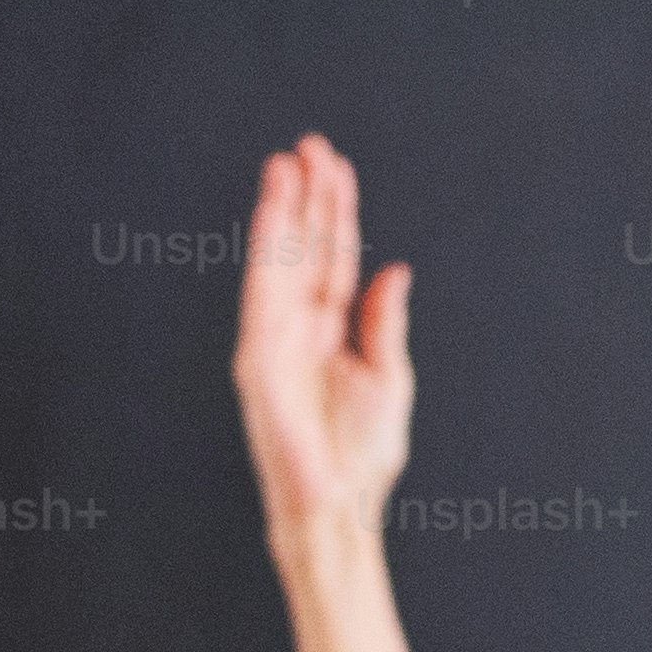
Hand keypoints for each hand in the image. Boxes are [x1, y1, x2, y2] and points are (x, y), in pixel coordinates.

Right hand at [232, 132, 412, 541]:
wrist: (339, 506)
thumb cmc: (362, 454)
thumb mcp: (388, 377)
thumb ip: (384, 322)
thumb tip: (394, 269)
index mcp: (332, 332)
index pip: (333, 259)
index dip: (336, 213)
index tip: (336, 167)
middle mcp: (299, 328)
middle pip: (303, 249)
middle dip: (307, 197)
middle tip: (311, 145)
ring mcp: (274, 340)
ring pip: (278, 261)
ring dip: (282, 211)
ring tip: (287, 162)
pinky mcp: (257, 357)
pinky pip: (262, 291)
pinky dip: (267, 250)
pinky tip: (275, 212)